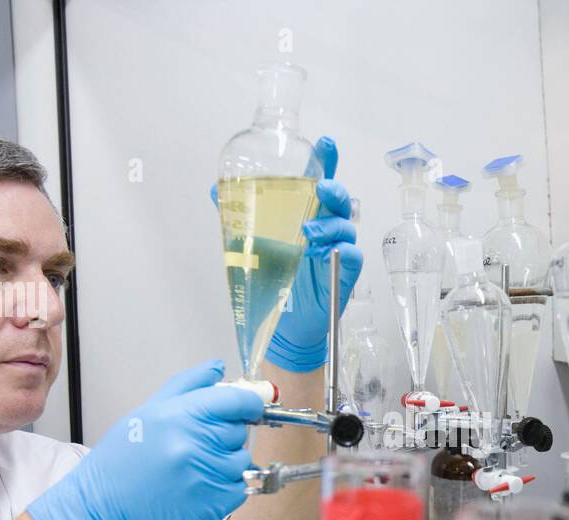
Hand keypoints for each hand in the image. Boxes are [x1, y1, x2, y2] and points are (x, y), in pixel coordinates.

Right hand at [28, 360, 263, 519]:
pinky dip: (226, 487)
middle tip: (196, 444)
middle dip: (225, 434)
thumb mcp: (149, 410)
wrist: (103, 506)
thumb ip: (189, 385)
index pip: (238, 401)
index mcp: (182, 416)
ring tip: (192, 467)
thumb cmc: (122, 458)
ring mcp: (207, 476)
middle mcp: (197, 445)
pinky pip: (240, 488)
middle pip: (240, 431)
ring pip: (242, 461)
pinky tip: (197, 485)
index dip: (248, 404)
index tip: (247, 408)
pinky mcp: (213, 505)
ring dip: (225, 462)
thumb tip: (218, 368)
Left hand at [210, 136, 362, 372]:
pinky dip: (342, 251)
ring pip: (346, 227)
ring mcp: (337, 252)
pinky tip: (324, 253)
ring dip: (329, 225)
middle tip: (321, 189)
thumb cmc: (276, 280)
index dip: (327, 162)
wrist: (283, 325)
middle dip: (335, 190)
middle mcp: (326, 230)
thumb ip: (240, 218)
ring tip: (307, 232)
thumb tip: (216, 191)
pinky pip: (352, 256)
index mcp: (309, 216)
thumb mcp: (254, 244)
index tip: (325, 144)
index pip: (321, 183)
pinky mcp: (344, 275)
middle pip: (340, 201)